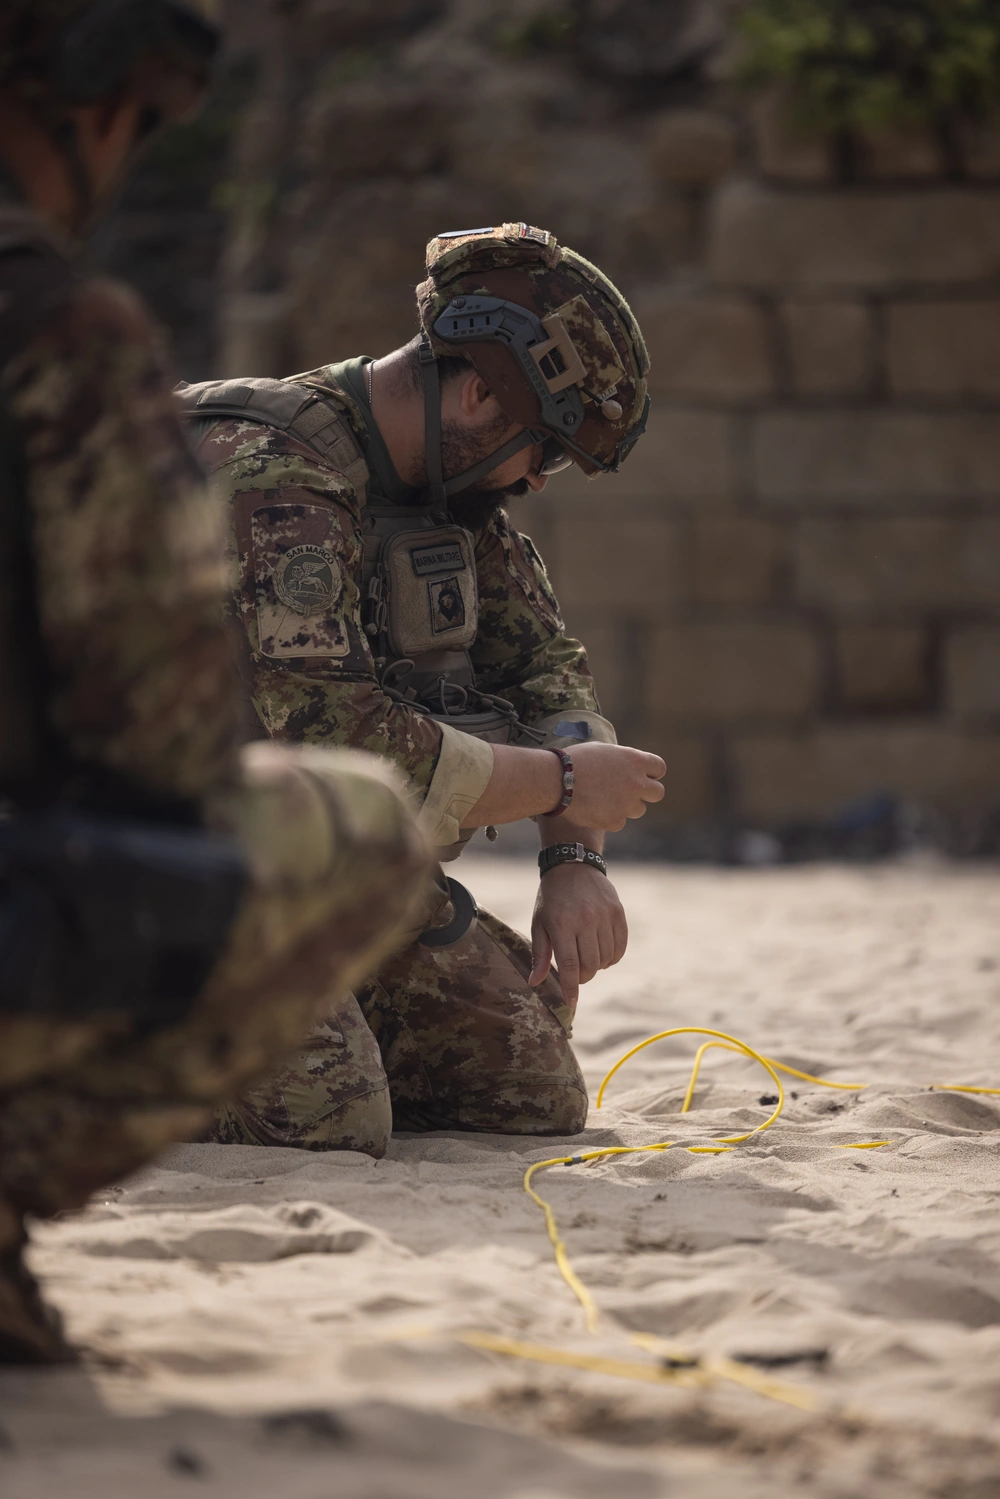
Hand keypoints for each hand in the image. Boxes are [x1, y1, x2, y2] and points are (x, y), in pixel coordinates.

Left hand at [529, 864, 627, 1006]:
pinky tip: (603, 953)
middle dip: (583, 976)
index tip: (571, 1002)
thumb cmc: (552, 898)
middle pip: (590, 965)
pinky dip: (613, 956)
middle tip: (576, 972)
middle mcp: (585, 920)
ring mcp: (604, 915)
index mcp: (562, 924)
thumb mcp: (540, 923)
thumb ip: (540, 954)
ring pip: (606, 958)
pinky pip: (620, 945)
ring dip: (598, 966)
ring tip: (588, 958)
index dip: (571, 987)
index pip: (570, 965)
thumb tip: (535, 982)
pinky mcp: (617, 912)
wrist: (572, 865)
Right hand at [569, 743, 664, 830]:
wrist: (556, 780)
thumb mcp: (601, 750)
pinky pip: (619, 822)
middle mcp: (636, 782)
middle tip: (631, 793)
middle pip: (658, 793)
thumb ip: (620, 759)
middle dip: (646, 793)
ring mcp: (627, 803)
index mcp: (635, 760)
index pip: (659, 768)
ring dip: (627, 806)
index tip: (643, 776)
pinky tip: (593, 809)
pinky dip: (609, 818)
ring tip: (604, 800)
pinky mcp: (615, 820)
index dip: (651, 773)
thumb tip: (625, 763)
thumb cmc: (573, 761)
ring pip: (639, 810)